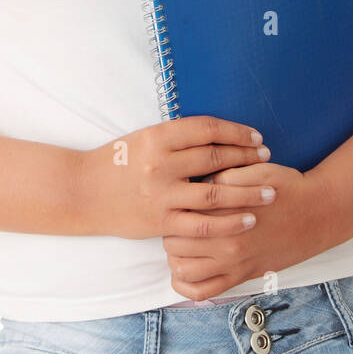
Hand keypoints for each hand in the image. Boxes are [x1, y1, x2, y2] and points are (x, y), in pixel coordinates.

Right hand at [76, 115, 276, 239]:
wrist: (82, 193)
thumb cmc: (115, 163)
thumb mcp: (143, 140)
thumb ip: (176, 138)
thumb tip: (217, 136)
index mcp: (157, 137)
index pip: (207, 129)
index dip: (236, 132)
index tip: (256, 137)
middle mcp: (161, 164)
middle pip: (216, 158)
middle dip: (248, 158)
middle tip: (268, 159)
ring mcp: (162, 195)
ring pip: (217, 195)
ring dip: (248, 192)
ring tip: (270, 192)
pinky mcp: (162, 221)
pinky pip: (204, 224)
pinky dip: (230, 223)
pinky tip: (249, 219)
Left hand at [161, 161, 325, 300]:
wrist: (319, 213)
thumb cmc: (286, 187)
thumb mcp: (253, 170)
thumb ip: (221, 177)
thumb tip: (196, 183)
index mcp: (226, 212)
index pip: (180, 214)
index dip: (175, 205)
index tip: (179, 200)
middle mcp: (227, 243)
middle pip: (173, 243)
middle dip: (172, 230)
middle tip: (179, 221)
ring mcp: (234, 264)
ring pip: (182, 270)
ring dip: (176, 257)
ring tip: (184, 244)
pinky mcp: (243, 277)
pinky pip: (203, 292)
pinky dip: (187, 285)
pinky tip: (190, 270)